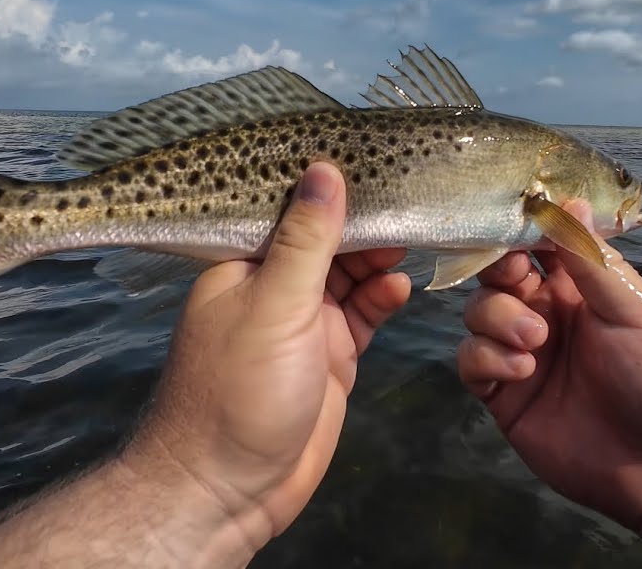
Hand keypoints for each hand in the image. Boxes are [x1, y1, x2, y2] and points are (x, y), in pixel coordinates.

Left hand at [125, 162, 411, 550]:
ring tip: (413, 237)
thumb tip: (323, 169)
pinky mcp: (330, 357)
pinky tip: (401, 285)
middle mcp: (273, 287)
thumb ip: (304, 240)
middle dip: (364, 220)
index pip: (289, 208)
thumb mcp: (273, 305)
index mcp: (244, 264)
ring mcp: (303, 323)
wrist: (229, 488)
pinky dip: (382, 298)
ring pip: (349, 275)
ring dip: (378, 258)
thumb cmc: (237, 391)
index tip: (374, 154)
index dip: (328, 183)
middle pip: (326, 239)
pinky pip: (362, 314)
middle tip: (411, 195)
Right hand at [457, 201, 641, 529]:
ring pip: (477, 314)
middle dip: (497, 271)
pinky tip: (520, 371)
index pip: (537, 244)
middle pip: (496, 274)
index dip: (519, 230)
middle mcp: (548, 314)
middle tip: (516, 282)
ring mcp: (523, 355)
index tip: (510, 222)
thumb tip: (566, 197)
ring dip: (496, 318)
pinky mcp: (504, 397)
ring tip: (534, 343)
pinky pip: (471, 362)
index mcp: (583, 287)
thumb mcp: (636, 310)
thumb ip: (591, 260)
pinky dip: (485, 357)